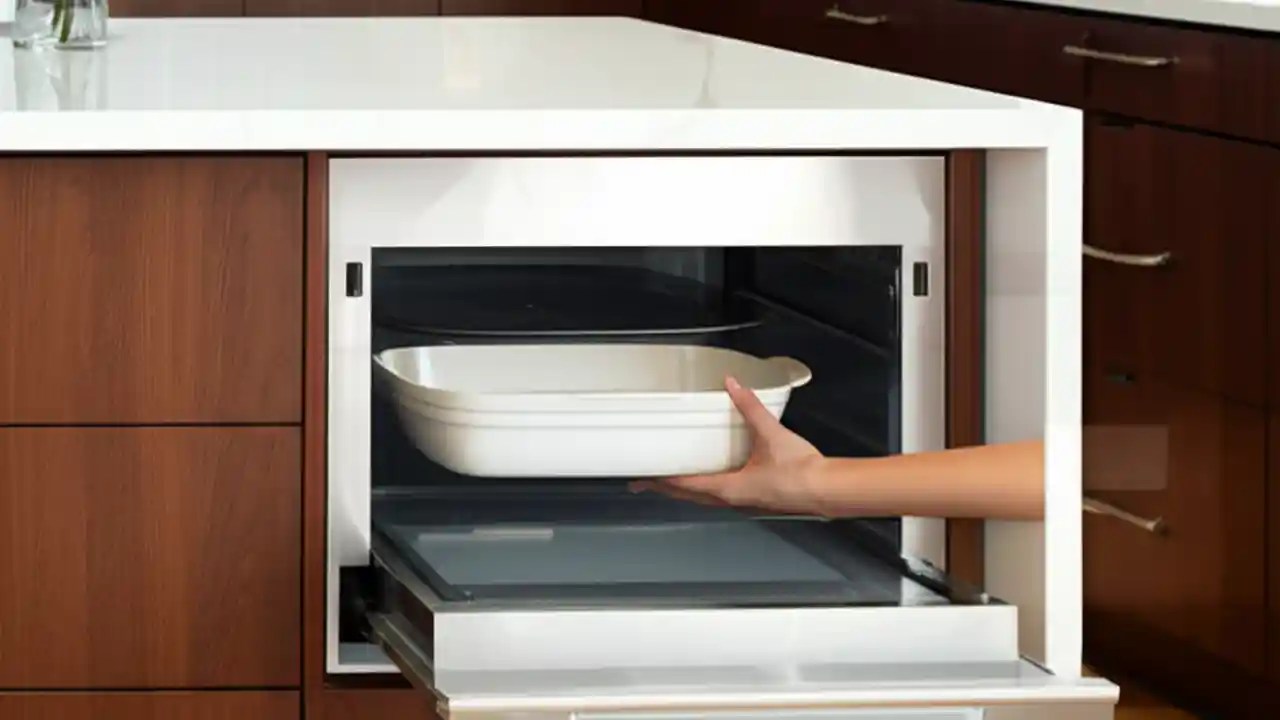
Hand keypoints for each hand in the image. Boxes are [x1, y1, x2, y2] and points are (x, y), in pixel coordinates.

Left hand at [630, 375, 825, 514]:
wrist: (825, 489)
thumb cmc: (800, 472)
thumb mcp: (770, 433)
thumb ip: (749, 407)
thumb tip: (733, 385)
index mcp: (728, 487)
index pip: (684, 484)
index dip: (660, 480)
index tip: (642, 478)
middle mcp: (731, 498)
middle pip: (688, 496)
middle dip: (665, 488)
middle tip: (645, 482)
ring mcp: (743, 501)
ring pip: (704, 498)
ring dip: (684, 490)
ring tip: (671, 481)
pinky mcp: (755, 497)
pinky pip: (721, 494)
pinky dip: (706, 487)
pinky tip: (712, 477)